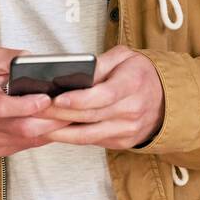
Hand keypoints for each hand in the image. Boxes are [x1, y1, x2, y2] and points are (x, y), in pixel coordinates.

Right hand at [0, 46, 68, 156]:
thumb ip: (14, 58)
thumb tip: (39, 63)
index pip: (0, 106)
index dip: (26, 105)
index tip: (46, 98)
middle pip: (22, 127)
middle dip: (52, 118)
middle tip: (73, 107)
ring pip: (28, 139)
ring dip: (53, 128)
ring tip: (70, 115)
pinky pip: (27, 145)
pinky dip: (44, 135)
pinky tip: (56, 124)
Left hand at [35, 45, 165, 148]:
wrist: (165, 99)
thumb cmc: (139, 74)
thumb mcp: (124, 57)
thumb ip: (100, 63)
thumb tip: (73, 72)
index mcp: (134, 84)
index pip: (104, 95)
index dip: (80, 99)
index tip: (58, 97)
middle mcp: (132, 110)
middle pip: (90, 116)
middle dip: (58, 114)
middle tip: (33, 109)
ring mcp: (127, 130)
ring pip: (87, 135)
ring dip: (58, 131)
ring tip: (35, 124)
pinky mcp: (122, 142)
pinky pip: (91, 141)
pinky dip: (69, 137)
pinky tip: (51, 130)